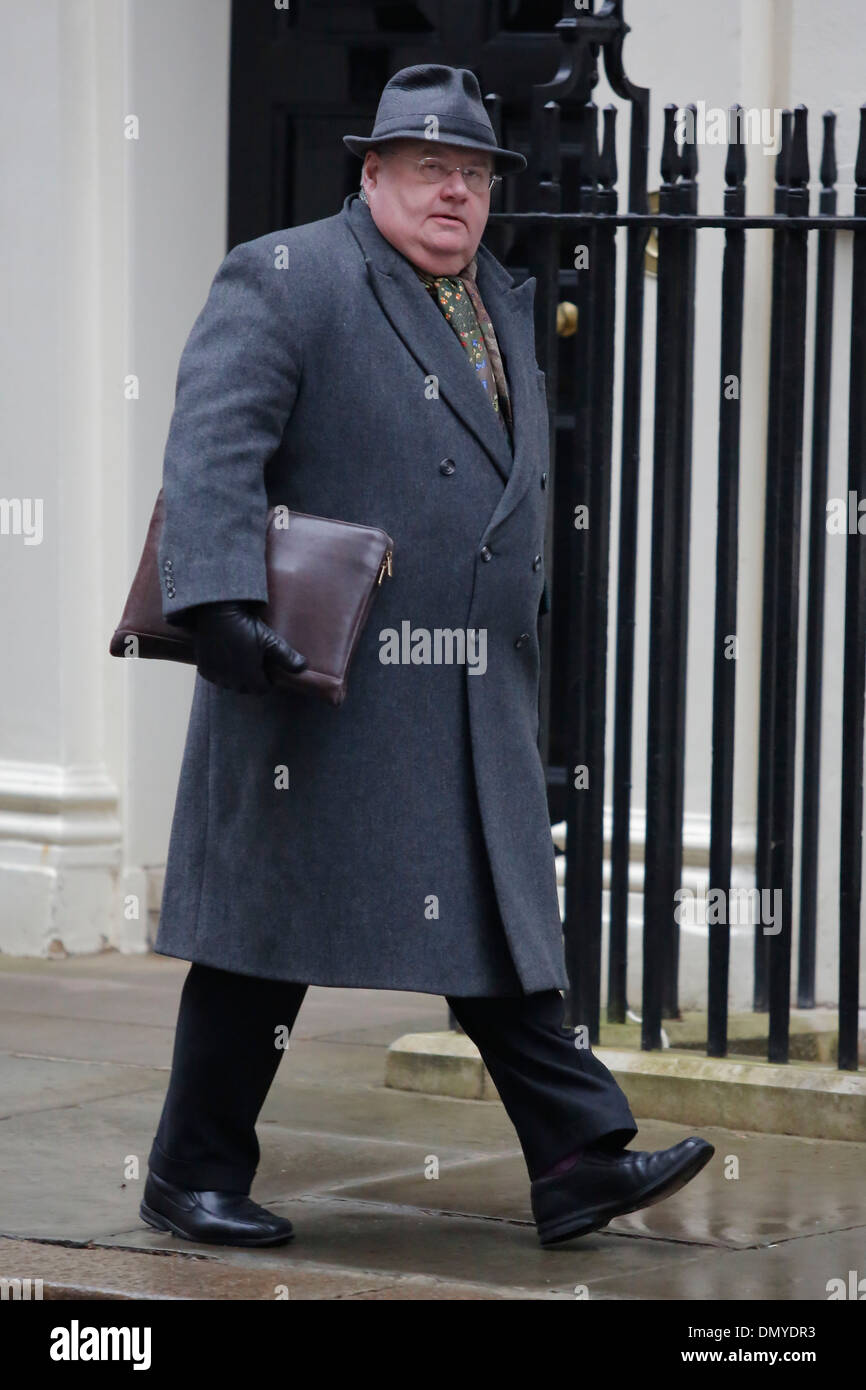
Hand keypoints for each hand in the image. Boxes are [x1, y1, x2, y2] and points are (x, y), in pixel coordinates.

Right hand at [190, 600, 306, 693]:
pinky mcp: (204, 669)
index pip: (263, 689)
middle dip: (253, 679)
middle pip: (246, 688)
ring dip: (236, 676)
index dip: (268, 679)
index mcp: (249, 677)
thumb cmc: (245, 625)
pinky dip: (222, 672)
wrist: (216, 612)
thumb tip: (303, 668)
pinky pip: (216, 677)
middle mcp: (231, 681)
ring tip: (241, 659)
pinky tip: (226, 657)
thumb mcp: (271, 640)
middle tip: (256, 661)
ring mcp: (216, 676)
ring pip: (230, 684)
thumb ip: (287, 657)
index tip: (268, 667)